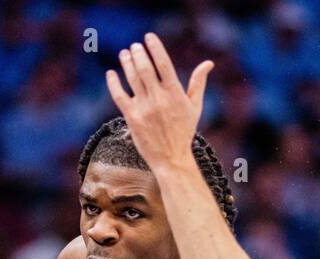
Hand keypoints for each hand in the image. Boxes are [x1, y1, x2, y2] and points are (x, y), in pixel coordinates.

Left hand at [105, 33, 212, 172]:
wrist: (171, 159)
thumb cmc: (184, 131)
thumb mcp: (194, 107)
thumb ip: (198, 83)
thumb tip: (208, 63)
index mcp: (175, 94)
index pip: (164, 64)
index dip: (155, 48)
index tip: (148, 37)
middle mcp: (159, 99)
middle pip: (145, 69)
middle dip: (138, 53)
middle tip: (135, 46)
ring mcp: (144, 108)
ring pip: (132, 79)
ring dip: (127, 63)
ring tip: (125, 54)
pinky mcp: (132, 118)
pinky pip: (119, 95)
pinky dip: (113, 82)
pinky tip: (111, 73)